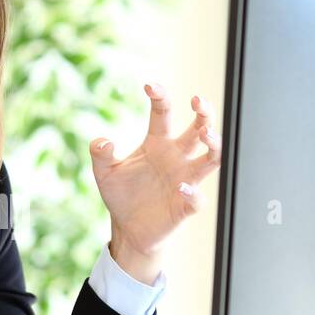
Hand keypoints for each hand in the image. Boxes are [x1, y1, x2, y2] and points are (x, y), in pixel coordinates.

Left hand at [89, 83, 221, 283]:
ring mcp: (185, 180)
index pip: (163, 113)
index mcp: (157, 143)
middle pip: (199, 129)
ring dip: (214, 145)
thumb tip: (103, 141)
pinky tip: (181, 188)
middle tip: (198, 101)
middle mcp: (177, 158)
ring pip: (212, 159)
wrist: (128, 229)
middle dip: (204, 114)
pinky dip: (192, 192)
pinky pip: (197, 197)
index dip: (160, 96)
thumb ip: (100, 154)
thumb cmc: (121, 195)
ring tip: (207, 134)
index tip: (149, 86)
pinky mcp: (185, 205)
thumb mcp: (104, 173)